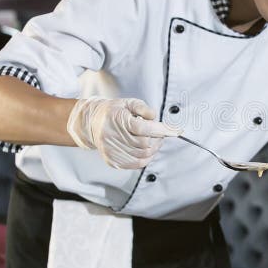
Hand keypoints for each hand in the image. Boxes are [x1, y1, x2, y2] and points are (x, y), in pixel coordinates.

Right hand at [67, 97, 181, 169]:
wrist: (92, 124)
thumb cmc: (114, 112)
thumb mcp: (128, 103)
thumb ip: (143, 108)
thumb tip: (154, 116)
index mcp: (116, 120)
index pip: (143, 128)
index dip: (161, 130)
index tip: (175, 130)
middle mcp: (112, 137)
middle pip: (145, 143)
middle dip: (157, 138)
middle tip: (160, 133)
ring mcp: (111, 151)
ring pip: (143, 155)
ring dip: (154, 148)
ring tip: (154, 140)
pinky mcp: (113, 161)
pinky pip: (137, 164)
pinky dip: (147, 158)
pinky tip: (147, 150)